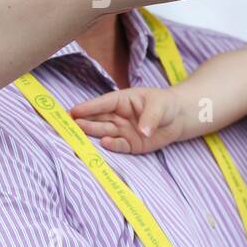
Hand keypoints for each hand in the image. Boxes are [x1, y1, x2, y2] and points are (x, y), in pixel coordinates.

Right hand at [69, 87, 189, 153]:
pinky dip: (111, 146)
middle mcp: (118, 116)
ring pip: (103, 132)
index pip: (102, 104)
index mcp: (121, 100)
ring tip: (78, 137)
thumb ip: (150, 118)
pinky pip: (118, 146)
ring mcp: (122, 131)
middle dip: (82, 123)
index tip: (73, 111)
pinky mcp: (129, 144)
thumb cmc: (165, 105)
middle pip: (97, 119)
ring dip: (91, 134)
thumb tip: (143, 131)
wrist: (178, 119)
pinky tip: (104, 144)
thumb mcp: (159, 106)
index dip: (88, 107)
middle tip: (68, 127)